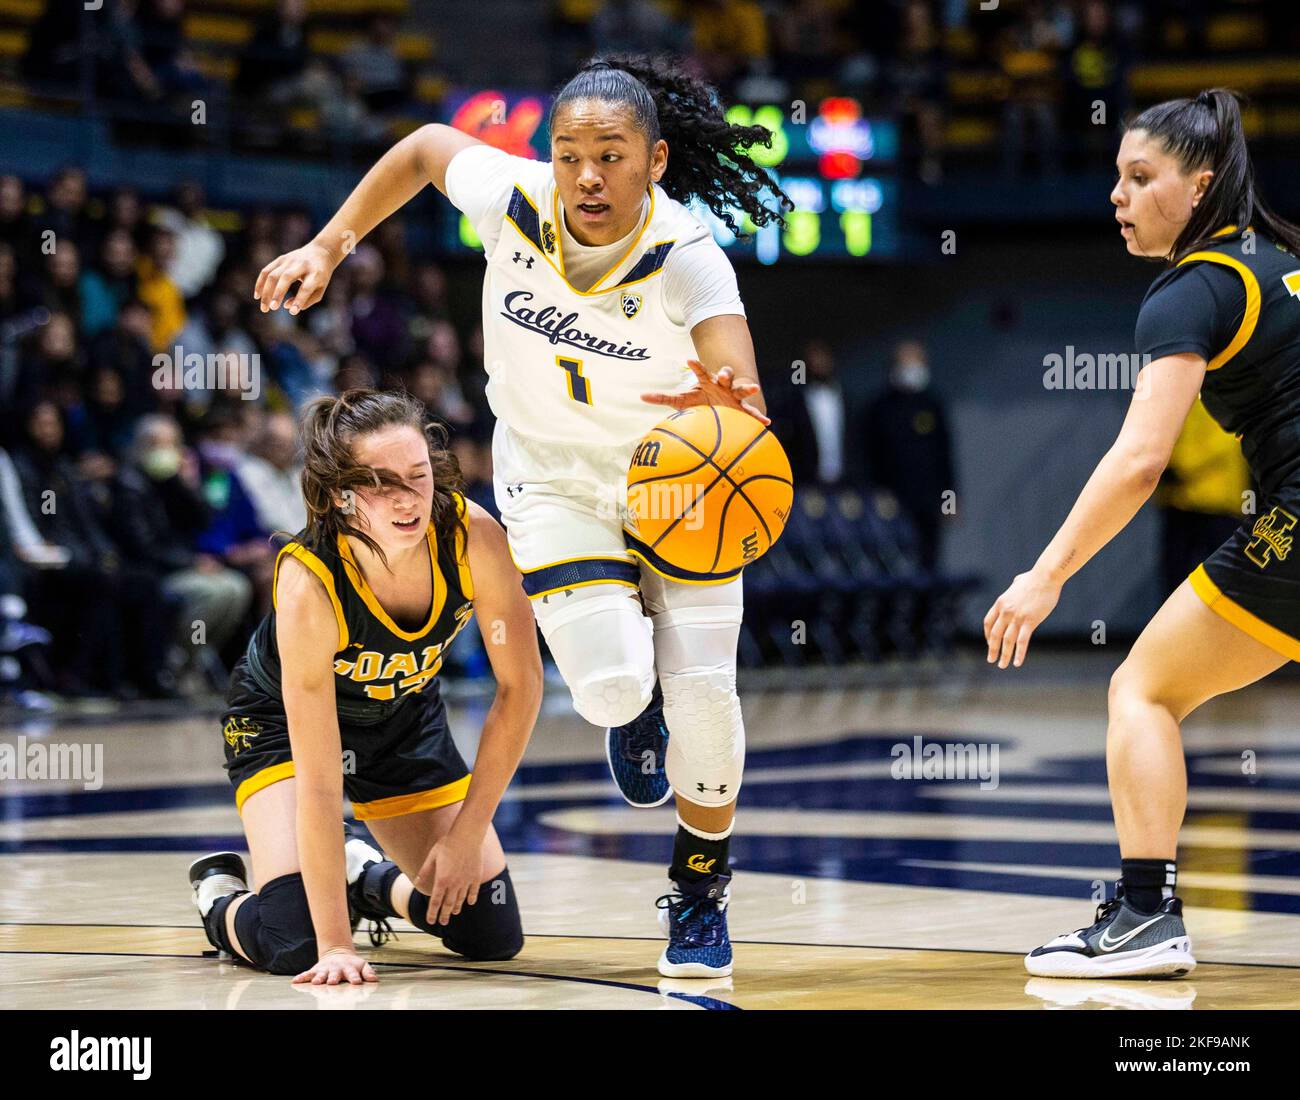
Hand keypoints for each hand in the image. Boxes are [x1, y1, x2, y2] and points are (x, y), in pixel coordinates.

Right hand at [254, 240, 338, 315]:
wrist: (320, 252)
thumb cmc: (321, 276)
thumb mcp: (320, 289)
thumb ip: (307, 301)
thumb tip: (286, 307)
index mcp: (316, 273)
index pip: (306, 287)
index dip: (299, 300)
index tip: (293, 312)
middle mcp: (302, 264)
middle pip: (286, 278)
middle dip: (278, 293)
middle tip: (272, 308)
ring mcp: (289, 260)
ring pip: (273, 274)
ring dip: (266, 291)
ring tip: (264, 308)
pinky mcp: (280, 259)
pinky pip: (266, 271)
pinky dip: (260, 283)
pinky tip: (257, 296)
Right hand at [292, 946, 376, 985]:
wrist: (337, 953)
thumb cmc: (351, 964)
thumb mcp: (362, 965)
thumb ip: (368, 972)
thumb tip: (375, 979)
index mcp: (349, 968)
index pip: (353, 974)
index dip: (355, 977)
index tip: (357, 982)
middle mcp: (336, 969)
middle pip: (335, 975)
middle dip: (334, 978)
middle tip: (332, 982)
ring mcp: (325, 970)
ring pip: (321, 975)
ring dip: (319, 978)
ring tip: (316, 983)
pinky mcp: (315, 971)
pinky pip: (307, 974)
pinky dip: (301, 977)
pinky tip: (295, 981)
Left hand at [413, 830, 483, 926]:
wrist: (467, 835)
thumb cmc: (448, 843)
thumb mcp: (432, 856)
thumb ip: (425, 871)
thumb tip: (417, 882)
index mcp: (442, 880)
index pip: (435, 901)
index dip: (432, 913)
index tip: (430, 921)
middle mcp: (454, 883)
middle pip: (448, 904)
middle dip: (444, 915)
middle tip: (443, 922)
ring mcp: (466, 881)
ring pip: (461, 899)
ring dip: (457, 908)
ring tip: (455, 913)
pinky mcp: (476, 876)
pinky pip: (473, 891)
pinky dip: (471, 898)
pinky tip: (470, 902)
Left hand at [642, 359, 769, 424]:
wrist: (720, 408)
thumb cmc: (701, 402)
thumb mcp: (682, 401)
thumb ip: (664, 398)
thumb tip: (642, 396)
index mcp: (707, 382)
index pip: (700, 371)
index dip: (695, 365)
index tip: (688, 360)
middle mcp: (722, 386)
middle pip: (724, 376)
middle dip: (724, 373)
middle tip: (722, 374)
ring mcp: (734, 396)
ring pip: (741, 389)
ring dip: (747, 388)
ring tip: (754, 388)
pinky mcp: (743, 409)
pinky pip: (752, 413)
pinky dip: (759, 417)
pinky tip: (766, 422)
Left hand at [983, 569, 1061, 668]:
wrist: (1046, 576)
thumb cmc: (1035, 578)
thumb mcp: (1018, 582)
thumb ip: (1014, 587)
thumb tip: (1016, 584)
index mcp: (1000, 603)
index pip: (988, 623)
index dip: (987, 635)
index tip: (989, 643)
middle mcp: (1005, 611)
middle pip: (995, 634)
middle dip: (992, 649)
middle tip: (991, 660)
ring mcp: (1017, 617)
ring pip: (1007, 641)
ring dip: (1004, 655)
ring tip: (1002, 665)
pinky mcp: (1030, 621)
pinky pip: (1022, 641)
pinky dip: (1019, 653)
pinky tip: (1018, 662)